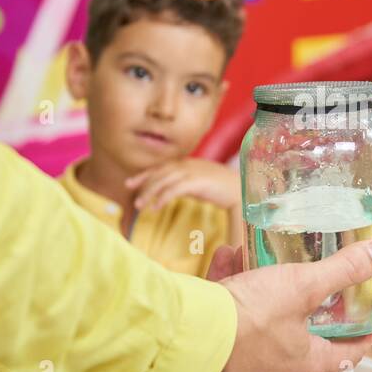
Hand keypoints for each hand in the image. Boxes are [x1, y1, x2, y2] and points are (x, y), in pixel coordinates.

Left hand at [125, 159, 240, 211]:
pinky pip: (174, 190)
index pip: (160, 167)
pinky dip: (163, 198)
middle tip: (132, 197)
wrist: (240, 189)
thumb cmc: (221, 188)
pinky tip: (156, 208)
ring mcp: (192, 172)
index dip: (143, 175)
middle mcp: (187, 164)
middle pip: (159, 173)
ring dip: (149, 193)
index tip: (130, 184)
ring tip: (140, 206)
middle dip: (143, 184)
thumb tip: (171, 192)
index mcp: (187, 163)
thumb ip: (185, 183)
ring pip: (164, 181)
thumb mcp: (199, 183)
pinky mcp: (196, 181)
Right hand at [206, 239, 371, 371]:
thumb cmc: (246, 324)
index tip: (368, 316)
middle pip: (302, 339)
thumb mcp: (302, 285)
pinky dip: (230, 291)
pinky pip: (228, 322)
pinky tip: (226, 260)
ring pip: (261, 326)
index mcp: (306, 366)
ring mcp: (243, 370)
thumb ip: (344, 269)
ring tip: (258, 259)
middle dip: (304, 305)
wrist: (185, 338)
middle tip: (311, 284)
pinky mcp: (214, 358)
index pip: (349, 354)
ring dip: (262, 291)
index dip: (363, 332)